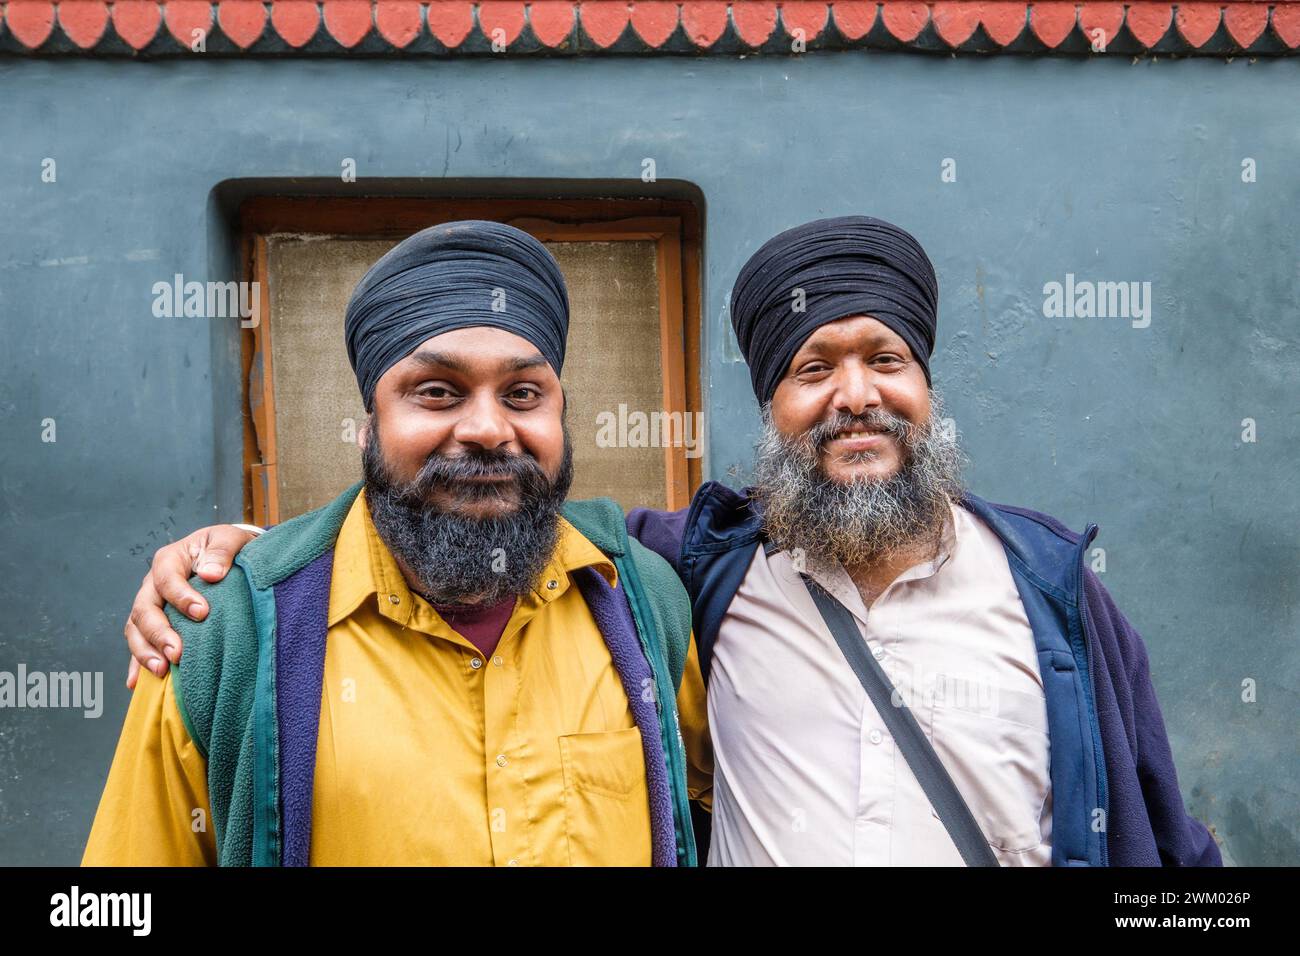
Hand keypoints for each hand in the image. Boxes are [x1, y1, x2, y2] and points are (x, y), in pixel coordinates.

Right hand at [124, 525, 257, 687]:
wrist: (231, 556)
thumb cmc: (230, 547)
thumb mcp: (230, 539)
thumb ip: (222, 552)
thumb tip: (211, 574)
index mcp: (170, 560)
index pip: (167, 578)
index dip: (181, 596)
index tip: (202, 613)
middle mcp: (153, 584)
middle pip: (144, 609)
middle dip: (158, 633)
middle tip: (176, 654)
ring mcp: (151, 606)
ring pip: (135, 630)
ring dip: (145, 652)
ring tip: (161, 671)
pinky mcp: (156, 625)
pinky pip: (140, 644)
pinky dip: (138, 664)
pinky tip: (138, 683)